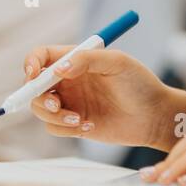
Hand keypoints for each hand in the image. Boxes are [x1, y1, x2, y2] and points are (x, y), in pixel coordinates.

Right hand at [21, 45, 172, 149]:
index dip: (31, 63)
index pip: (41, 56)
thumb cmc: (140, 84)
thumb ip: (88, 59)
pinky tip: (90, 126)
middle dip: (38, 96)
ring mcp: (70, 102)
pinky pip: (53, 128)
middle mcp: (68, 80)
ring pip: (40, 109)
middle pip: (33, 86)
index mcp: (76, 60)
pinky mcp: (73, 123)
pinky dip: (65, 129)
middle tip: (57, 104)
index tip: (34, 74)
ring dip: (54, 116)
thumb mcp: (118, 63)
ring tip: (79, 119)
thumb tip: (57, 69)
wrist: (154, 116)